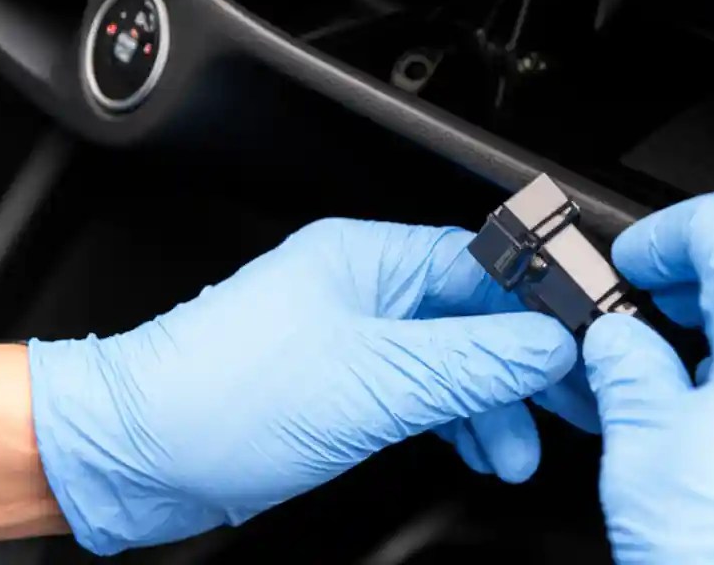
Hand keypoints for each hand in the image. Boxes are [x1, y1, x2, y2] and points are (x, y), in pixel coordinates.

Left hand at [27, 219, 578, 555]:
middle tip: (569, 408)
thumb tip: (550, 344)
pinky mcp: (341, 386)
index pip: (489, 267)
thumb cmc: (217, 398)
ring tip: (514, 452)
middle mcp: (366, 289)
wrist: (130, 457)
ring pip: (453, 363)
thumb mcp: (374, 380)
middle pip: (478, 318)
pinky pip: (421, 394)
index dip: (542, 308)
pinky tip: (476, 449)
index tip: (583, 347)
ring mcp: (354, 340)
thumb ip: (473, 361)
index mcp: (372, 256)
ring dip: (492, 407)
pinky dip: (455, 423)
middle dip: (523, 369)